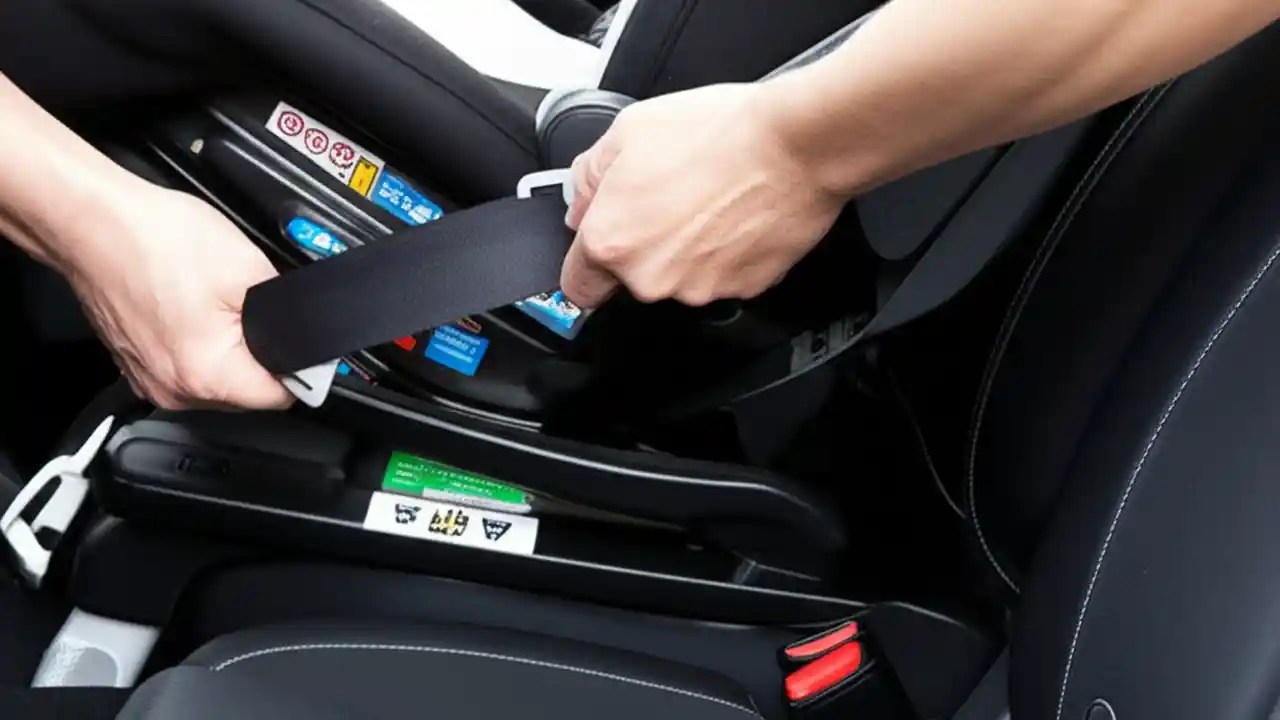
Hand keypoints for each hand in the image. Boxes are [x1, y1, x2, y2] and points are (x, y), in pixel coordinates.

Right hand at [61, 183, 292, 410]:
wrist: (91, 221)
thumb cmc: (155, 240)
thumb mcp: (249, 269)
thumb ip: (286, 313)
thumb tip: (303, 336)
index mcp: (207, 376)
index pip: (281, 396)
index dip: (298, 367)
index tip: (296, 341)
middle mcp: (174, 390)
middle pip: (248, 393)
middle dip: (260, 355)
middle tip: (249, 310)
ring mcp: (150, 380)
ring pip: (217, 381)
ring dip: (228, 349)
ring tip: (215, 305)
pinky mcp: (136, 364)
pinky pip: (186, 367)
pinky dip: (196, 344)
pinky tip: (190, 309)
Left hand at [559, 83, 847, 308]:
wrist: (795, 144)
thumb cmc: (718, 132)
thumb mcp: (629, 131)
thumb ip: (590, 177)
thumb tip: (582, 203)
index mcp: (612, 242)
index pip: (577, 287)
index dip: (588, 265)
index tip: (600, 252)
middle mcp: (651, 278)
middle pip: (633, 280)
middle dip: (644, 245)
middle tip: (670, 199)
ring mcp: (700, 290)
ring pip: (679, 279)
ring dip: (686, 250)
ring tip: (709, 200)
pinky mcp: (744, 290)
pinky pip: (722, 277)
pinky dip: (726, 254)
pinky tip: (736, 215)